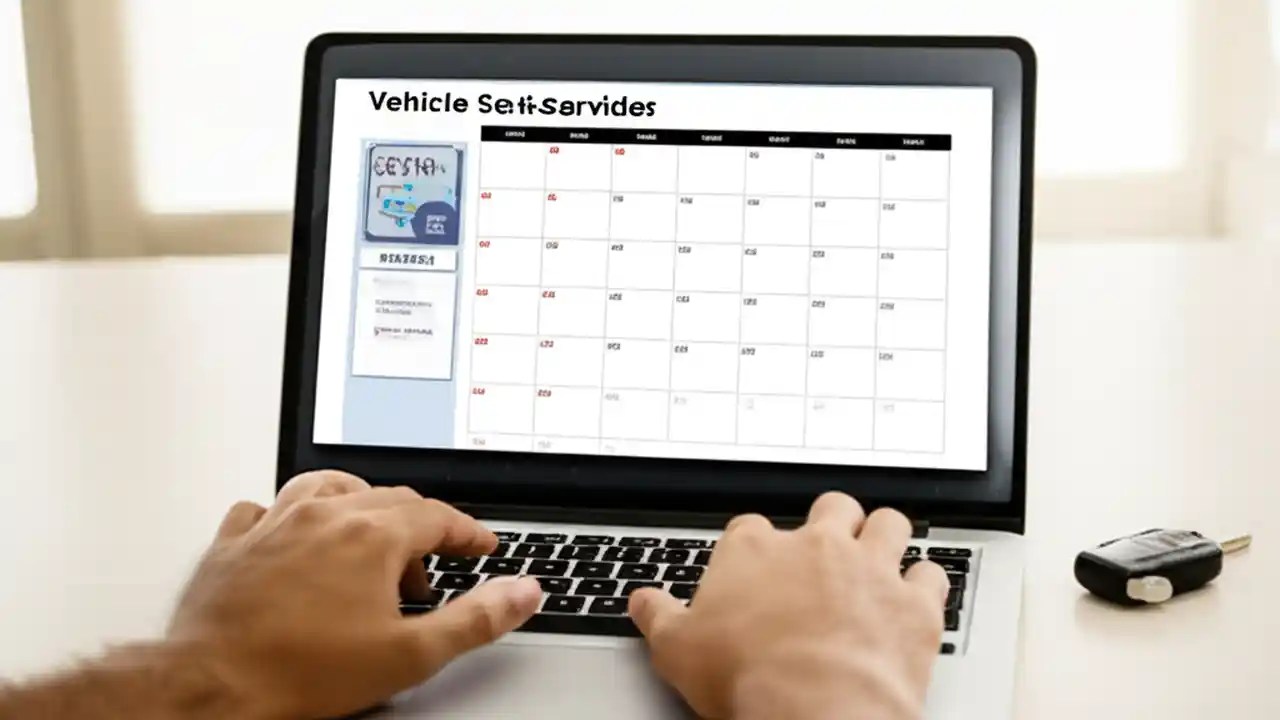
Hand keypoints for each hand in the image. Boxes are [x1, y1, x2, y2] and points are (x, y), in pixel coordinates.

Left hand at [166, 470, 542, 719]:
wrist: (211, 688)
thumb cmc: (298, 673)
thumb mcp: (410, 655)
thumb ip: (475, 619)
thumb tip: (520, 593)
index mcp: (370, 536)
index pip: (437, 517)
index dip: (467, 532)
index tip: (481, 544)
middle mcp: (323, 515)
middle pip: (389, 499)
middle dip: (418, 530)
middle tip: (427, 572)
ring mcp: (274, 523)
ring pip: (327, 488)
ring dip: (358, 506)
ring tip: (368, 538)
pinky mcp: (234, 543)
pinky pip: (263, 508)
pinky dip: (288, 516)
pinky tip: (293, 537)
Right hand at [628, 492, 948, 719]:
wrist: (817, 712)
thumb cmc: (750, 679)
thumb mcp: (677, 651)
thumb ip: (658, 618)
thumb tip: (641, 602)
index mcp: (755, 550)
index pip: (752, 527)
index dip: (756, 548)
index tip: (755, 569)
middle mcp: (817, 546)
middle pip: (832, 508)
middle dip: (833, 523)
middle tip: (827, 550)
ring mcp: (870, 569)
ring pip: (888, 524)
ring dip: (885, 537)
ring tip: (879, 555)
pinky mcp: (913, 603)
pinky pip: (930, 574)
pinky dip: (925, 583)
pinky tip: (916, 595)